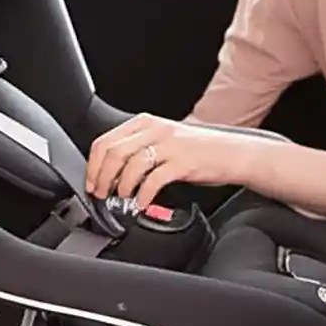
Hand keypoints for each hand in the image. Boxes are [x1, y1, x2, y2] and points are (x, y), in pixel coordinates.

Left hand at [85, 113, 258, 208]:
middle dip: (101, 177)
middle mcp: (155, 130)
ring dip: (120, 187)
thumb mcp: (165, 140)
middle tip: (100, 193)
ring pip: (130, 165)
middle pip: (113, 152)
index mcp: (146, 123)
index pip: (106, 140)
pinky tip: (141, 203)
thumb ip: (140, 149)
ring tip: (121, 198)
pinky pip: (153, 180)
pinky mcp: (183, 162)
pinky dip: (142, 194)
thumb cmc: (200, 150)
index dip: (93, 165)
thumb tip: (111, 173)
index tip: (91, 182)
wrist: (235, 153)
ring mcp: (170, 145)